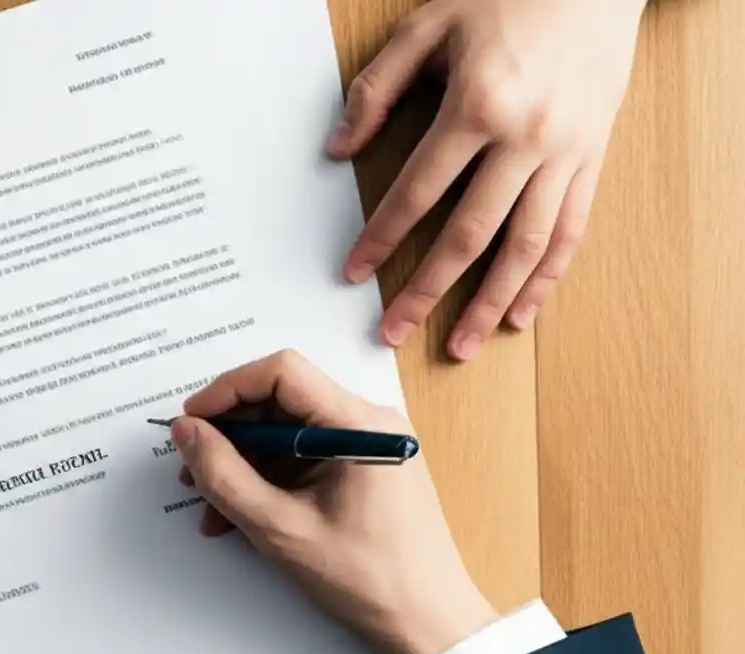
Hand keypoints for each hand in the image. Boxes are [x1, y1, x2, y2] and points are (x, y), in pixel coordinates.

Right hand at [170, 350, 495, 653]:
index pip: (282, 373)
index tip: (192, 421)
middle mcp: (369, 422)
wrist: (427, 624)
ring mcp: (369, 444)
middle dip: (231, 434)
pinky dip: (270, 479)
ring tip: (213, 506)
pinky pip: (305, 456)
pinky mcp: (365, 466)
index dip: (227, 390)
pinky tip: (242, 514)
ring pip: (288, 432)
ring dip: (245, 464)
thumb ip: (224, 475)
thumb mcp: (280, 528)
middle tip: (194, 468)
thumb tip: (186, 432)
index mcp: (360, 425)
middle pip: (281, 401)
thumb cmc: (369, 580)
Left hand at [327, 0, 645, 359]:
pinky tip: (521, 313)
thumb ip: (378, 88)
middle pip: (469, 234)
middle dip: (427, 291)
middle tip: (394, 332)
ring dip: (490, 302)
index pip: (418, 191)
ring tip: (460, 345)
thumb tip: (338, 148)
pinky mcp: (593, 158)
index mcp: (478, 106)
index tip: (355, 273)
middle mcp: (525, 139)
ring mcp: (565, 154)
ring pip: (526, 246)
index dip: (382, 237)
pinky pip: (571, 230)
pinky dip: (547, 277)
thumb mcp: (430, 26)